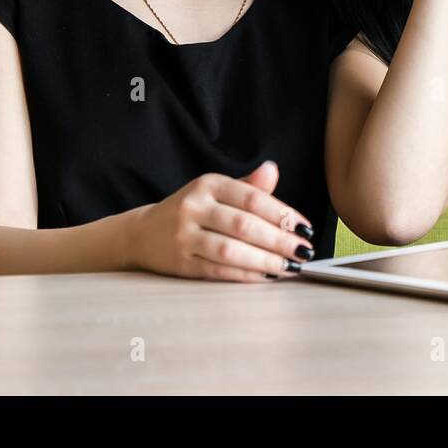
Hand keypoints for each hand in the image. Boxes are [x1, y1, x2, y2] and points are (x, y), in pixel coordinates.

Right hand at [128, 161, 315, 281]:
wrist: (143, 233)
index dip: (282, 214)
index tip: (304, 227)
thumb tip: (272, 170)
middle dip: (279, 240)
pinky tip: (266, 277)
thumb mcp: (216, 191)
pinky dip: (245, 275)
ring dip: (265, 261)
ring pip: (231, 250)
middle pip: (244, 225)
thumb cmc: (191, 211)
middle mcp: (194, 207)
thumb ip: (247, 186)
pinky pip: (218, 270)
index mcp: (207, 184)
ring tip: (289, 267)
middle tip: (303, 251)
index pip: (251, 198)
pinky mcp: (181, 263)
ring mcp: (184, 236)